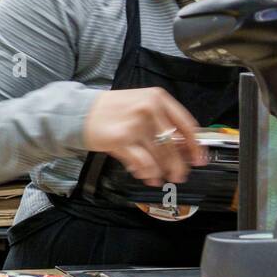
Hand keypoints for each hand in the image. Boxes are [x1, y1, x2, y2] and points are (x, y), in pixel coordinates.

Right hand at [82, 87, 206, 186]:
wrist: (78, 112)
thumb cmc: (109, 110)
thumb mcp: (139, 105)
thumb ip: (160, 121)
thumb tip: (180, 149)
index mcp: (158, 98)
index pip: (186, 125)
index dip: (195, 146)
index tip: (199, 160)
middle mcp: (149, 108)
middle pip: (173, 145)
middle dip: (178, 165)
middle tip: (179, 176)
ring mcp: (135, 124)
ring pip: (159, 156)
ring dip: (160, 171)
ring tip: (157, 178)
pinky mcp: (121, 139)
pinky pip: (142, 162)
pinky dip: (146, 172)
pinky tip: (145, 175)